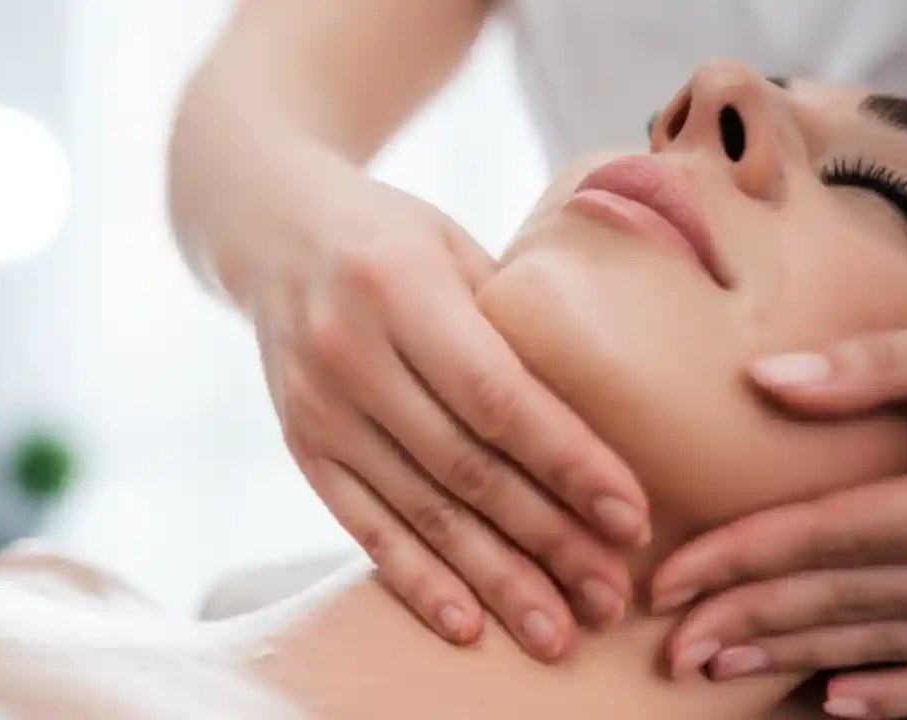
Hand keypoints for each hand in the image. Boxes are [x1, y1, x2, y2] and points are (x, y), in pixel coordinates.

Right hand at [250, 164, 647, 658]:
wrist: (273, 229)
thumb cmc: (390, 236)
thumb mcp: (453, 246)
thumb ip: (513, 325)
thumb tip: (604, 424)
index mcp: (399, 287)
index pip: (498, 396)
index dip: (569, 462)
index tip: (633, 520)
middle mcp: (349, 353)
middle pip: (464, 467)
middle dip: (546, 539)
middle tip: (609, 596)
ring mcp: (317, 406)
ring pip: (419, 510)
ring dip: (493, 578)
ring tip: (555, 632)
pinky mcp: (301, 443)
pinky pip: (362, 525)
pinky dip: (416, 578)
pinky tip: (467, 624)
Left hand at [653, 325, 906, 717]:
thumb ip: (880, 368)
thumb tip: (763, 379)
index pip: (816, 536)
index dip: (734, 560)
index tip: (666, 582)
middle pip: (836, 598)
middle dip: (747, 622)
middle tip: (671, 647)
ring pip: (881, 641)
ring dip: (797, 659)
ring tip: (720, 669)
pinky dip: (897, 694)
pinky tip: (837, 706)